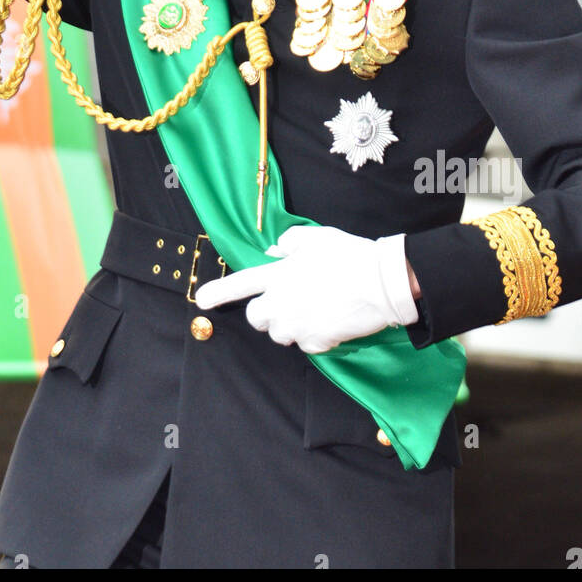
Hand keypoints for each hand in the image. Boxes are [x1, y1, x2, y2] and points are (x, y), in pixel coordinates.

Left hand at [194, 224, 418, 353]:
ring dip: (290, 325)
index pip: (240, 284)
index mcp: (278, 274)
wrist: (380, 282)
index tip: (201, 300)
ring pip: (280, 334)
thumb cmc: (348, 255)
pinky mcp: (316, 342)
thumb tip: (276, 250)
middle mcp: (281, 302)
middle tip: (287, 301)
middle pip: (256, 317)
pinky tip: (330, 320)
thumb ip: (290, 241)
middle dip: (266, 312)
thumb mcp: (316, 236)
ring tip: (313, 310)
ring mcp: (297, 325)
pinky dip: (314, 336)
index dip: (218, 292)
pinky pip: (306, 345)